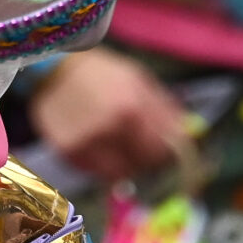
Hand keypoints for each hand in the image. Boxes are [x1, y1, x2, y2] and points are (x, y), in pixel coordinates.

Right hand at [25, 49, 196, 184]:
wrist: (54, 67)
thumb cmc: (103, 71)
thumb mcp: (140, 80)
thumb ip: (166, 111)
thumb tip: (188, 138)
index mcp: (131, 108)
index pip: (160, 151)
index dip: (164, 152)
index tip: (162, 147)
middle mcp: (108, 130)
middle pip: (141, 166)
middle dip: (146, 159)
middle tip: (140, 147)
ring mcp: (85, 143)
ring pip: (118, 174)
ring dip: (123, 164)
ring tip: (117, 145)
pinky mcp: (66, 152)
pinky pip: (95, 172)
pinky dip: (101, 163)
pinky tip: (97, 143)